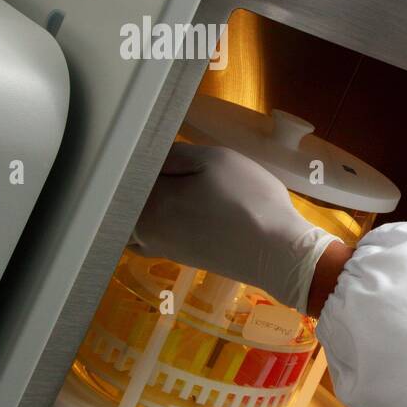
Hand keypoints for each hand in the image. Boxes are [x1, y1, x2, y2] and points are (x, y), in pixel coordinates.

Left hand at [131, 142, 339, 312]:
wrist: (279, 252)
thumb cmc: (248, 201)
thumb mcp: (216, 159)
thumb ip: (175, 153)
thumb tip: (152, 157)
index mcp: (146, 205)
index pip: (128, 173)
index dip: (142, 156)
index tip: (160, 149)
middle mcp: (144, 231)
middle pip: (129, 199)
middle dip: (143, 181)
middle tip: (173, 167)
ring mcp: (161, 249)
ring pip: (139, 219)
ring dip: (150, 203)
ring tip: (177, 186)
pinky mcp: (181, 258)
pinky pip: (155, 234)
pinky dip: (162, 220)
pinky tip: (186, 209)